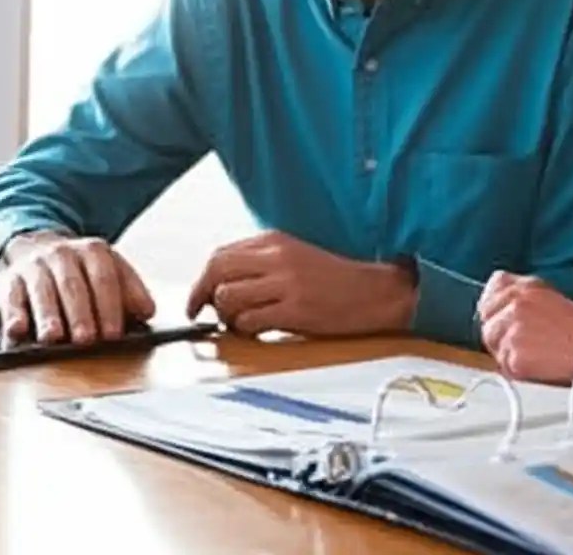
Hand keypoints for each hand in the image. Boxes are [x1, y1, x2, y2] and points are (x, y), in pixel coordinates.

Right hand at [0, 231, 155, 345]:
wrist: (33, 245)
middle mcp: (62, 255)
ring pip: (42, 291)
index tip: (114, 333)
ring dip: (48, 316)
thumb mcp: (109, 270)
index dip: (110, 307)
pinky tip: (17, 330)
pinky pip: (10, 298)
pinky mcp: (8, 281)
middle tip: (87, 339)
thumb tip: (147, 311)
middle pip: (73, 286)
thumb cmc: (80, 270)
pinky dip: (13, 315)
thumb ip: (131, 290)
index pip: (105, 278)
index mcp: (93, 251)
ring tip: (53, 338)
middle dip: (80, 314)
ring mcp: (33, 267)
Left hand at [185, 231, 415, 337]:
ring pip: (228, 298)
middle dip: (203, 297)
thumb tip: (220, 283)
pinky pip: (250, 321)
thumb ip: (260, 263)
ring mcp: (287, 283)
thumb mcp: (295, 257)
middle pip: (216, 272)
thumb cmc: (335, 280)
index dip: (201, 281)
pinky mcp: (296, 310)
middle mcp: (278, 257)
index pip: (219, 255)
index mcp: (275, 241)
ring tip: (242, 324)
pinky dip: (246, 330)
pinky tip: (260, 331)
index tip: (197, 300)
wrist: (375, 293)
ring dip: (227, 317)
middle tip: (208, 314)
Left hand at [477, 272, 572, 384]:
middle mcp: (515, 307)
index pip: (492, 291)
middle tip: (524, 341)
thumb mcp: (550, 297)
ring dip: (507, 351)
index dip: (498, 308)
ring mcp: (512, 333)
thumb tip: (497, 289)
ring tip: (534, 353)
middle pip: (487, 321)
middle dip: (500, 332)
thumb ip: (521, 292)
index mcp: (525, 289)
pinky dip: (517, 369)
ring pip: (493, 344)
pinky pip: (504, 365)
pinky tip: (538, 364)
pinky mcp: (514, 358)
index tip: (506, 318)